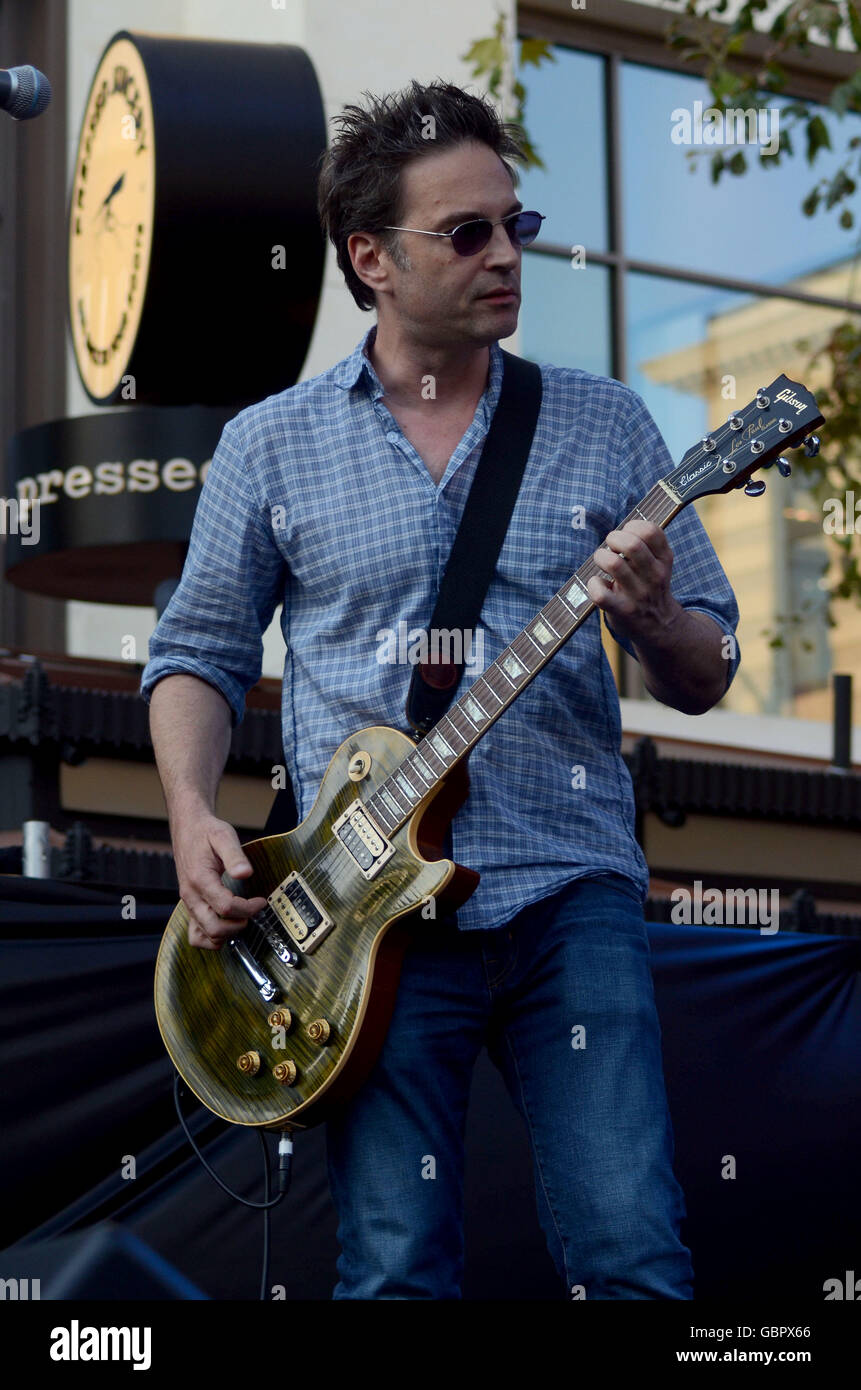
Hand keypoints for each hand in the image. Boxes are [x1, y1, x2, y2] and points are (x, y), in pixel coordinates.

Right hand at [172, 812, 267, 950]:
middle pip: (214, 928)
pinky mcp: (189, 905)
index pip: (226, 907)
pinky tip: (226, 926)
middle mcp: (190, 895)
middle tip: (252, 911)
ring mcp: (188, 903)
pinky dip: (211, 937)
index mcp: (200, 879)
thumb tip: (245, 873)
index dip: (248, 908)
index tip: (261, 901)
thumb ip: (235, 856)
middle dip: (238, 925)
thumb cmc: (206, 832)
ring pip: (203, 936)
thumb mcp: (223, 836)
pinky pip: (195, 934)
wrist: (188, 828)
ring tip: (241, 919)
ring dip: (226, 934)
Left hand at [586, 519, 681, 646]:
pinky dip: (593, 584)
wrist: (661, 627)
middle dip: (613, 538)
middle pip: (632, 545)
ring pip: (614, 564)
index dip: (632, 526)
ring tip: (602, 561)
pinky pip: (601, 595)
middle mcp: (654, 576)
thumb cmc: (650, 587)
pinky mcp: (623, 611)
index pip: (651, 531)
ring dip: (601, 557)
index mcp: (664, 559)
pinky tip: (598, 583)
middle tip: (610, 546)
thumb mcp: (659, 565)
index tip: (626, 534)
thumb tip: (618, 530)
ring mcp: (639, 595)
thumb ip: (646, 546)